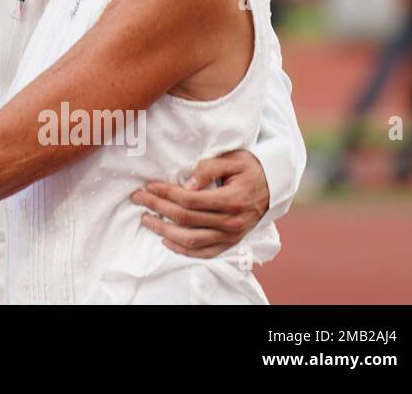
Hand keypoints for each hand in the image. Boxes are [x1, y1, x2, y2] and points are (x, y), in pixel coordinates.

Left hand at [131, 149, 269, 257]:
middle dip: (157, 208)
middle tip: (138, 198)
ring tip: (146, 219)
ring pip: (191, 240)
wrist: (273, 186)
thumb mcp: (232, 159)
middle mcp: (232, 222)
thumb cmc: (249, 168)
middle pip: (186, 219)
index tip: (149, 185)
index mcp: (232, 199)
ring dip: (164, 230)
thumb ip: (209, 168)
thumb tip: (187, 183)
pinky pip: (204, 253)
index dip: (166, 193)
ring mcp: (232, 236)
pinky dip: (183, 250)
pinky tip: (166, 241)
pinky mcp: (231, 243)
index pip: (190, 200)